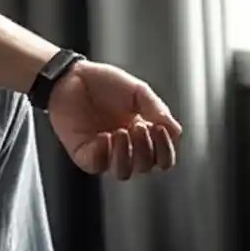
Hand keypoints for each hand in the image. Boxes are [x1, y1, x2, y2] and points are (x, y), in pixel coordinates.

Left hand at [47, 60, 182, 180]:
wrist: (73, 76)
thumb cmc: (105, 82)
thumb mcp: (138, 92)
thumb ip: (158, 111)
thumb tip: (176, 132)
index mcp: (142, 134)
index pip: (162, 158)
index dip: (166, 150)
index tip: (160, 129)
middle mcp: (125, 147)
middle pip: (145, 167)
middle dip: (146, 149)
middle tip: (138, 126)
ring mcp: (104, 153)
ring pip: (124, 173)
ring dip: (127, 155)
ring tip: (121, 132)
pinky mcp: (84, 154)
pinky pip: (98, 166)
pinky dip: (104, 153)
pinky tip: (104, 135)